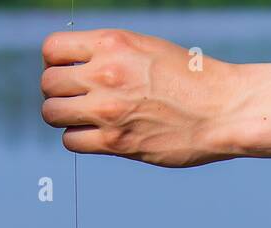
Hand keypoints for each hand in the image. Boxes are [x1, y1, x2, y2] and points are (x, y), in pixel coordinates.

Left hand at [40, 29, 250, 167]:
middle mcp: (105, 73)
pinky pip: (70, 141)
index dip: (56, 61)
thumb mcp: (148, 48)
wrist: (223, 109)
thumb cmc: (191, 79)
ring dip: (63, 116)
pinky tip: (96, 134)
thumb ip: (110, 54)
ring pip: (52, 113)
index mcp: (113, 43)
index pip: (52, 48)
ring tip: (83, 116)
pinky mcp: (115, 142)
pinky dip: (78, 138)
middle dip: (58, 91)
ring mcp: (107, 110)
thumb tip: (77, 66)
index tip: (69, 70)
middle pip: (48, 83)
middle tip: (77, 97)